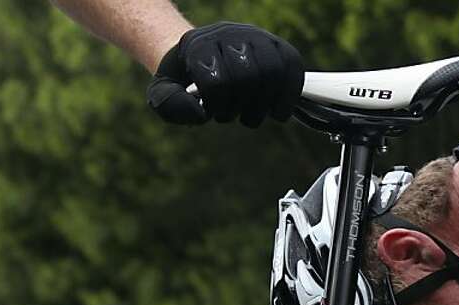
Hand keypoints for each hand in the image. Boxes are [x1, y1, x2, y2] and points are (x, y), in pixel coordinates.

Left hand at [147, 22, 303, 126]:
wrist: (203, 61)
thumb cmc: (186, 81)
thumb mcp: (165, 94)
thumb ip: (171, 105)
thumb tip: (200, 113)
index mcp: (198, 44)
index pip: (217, 81)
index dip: (218, 107)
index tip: (212, 111)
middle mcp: (229, 34)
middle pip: (248, 76)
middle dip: (242, 107)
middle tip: (233, 115)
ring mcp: (256, 37)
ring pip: (273, 71)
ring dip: (265, 104)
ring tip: (254, 114)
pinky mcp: (279, 47)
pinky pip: (293, 69)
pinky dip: (289, 96)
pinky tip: (277, 111)